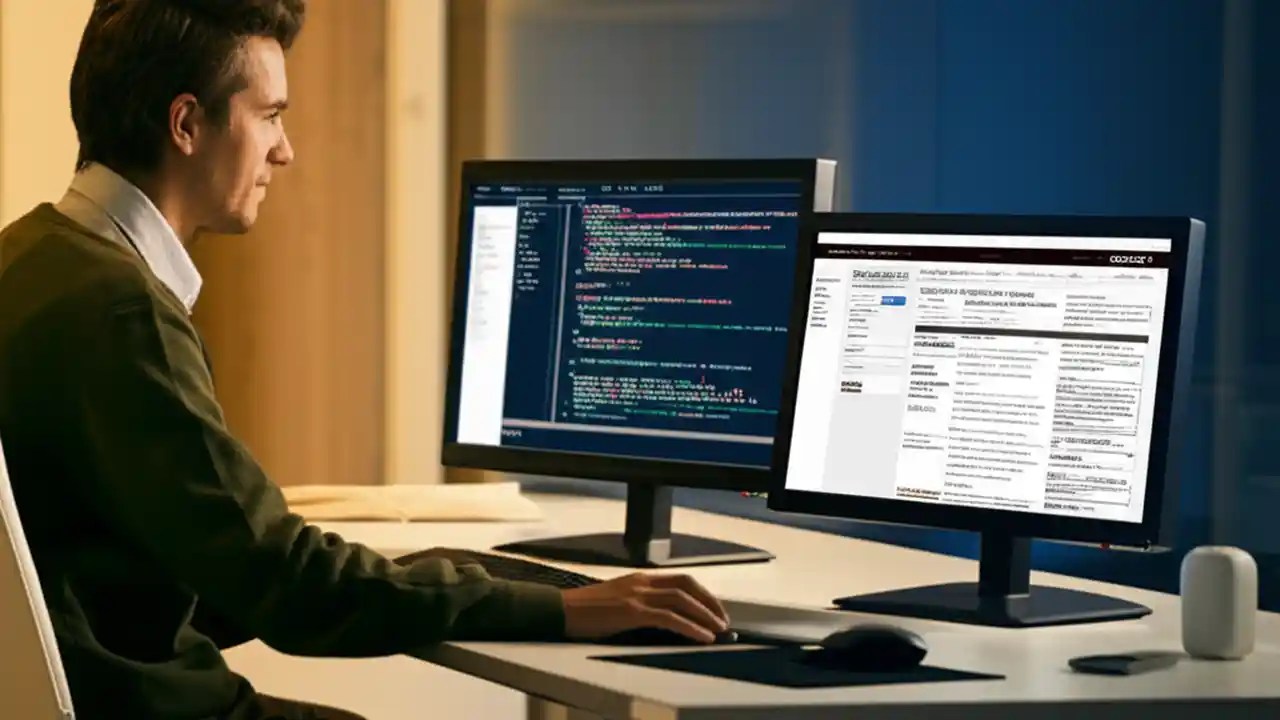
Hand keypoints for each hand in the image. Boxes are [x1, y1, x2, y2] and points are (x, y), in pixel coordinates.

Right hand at [561, 572, 729, 643]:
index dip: (702, 593)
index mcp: (639, 579)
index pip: (680, 580)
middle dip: (710, 603)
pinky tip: (702, 637)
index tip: (714, 609)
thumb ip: (640, 604)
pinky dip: (690, 627)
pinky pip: (669, 618)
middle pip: (687, 586)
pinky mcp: (632, 612)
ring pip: (682, 600)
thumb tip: (665, 619)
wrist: (560, 610)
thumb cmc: (585, 611)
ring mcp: (637, 595)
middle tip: (723, 621)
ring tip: (718, 630)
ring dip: (705, 616)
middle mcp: (641, 583)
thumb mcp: (617, 601)